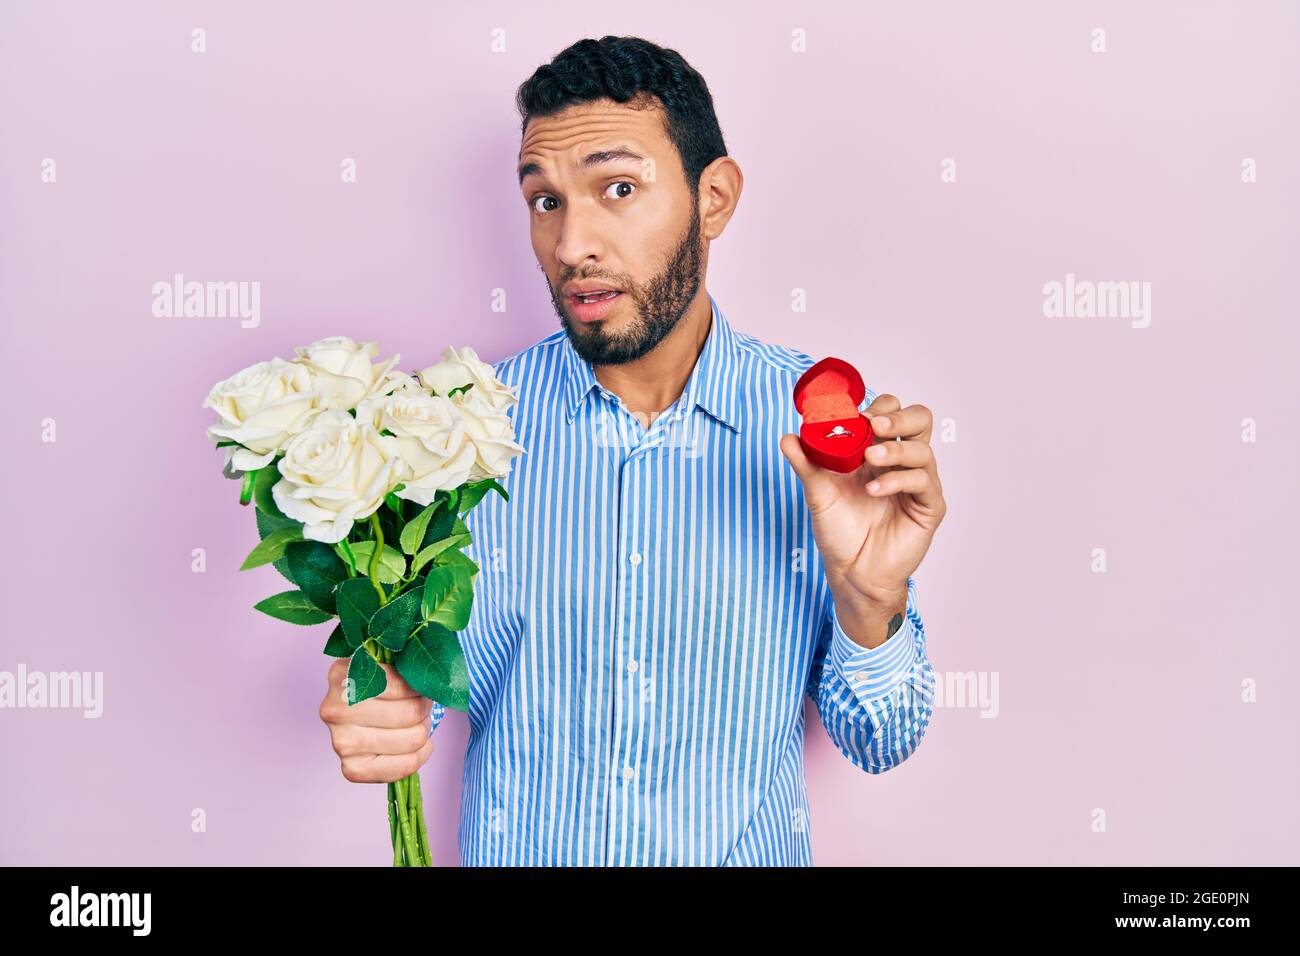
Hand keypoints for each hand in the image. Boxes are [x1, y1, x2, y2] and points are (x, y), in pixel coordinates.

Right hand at [319, 657, 434, 783]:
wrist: (354, 712)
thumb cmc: (377, 684)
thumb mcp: (385, 662)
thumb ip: (403, 662)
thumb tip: (433, 676)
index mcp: (342, 675)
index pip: (400, 684)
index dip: (419, 686)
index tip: (419, 685)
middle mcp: (335, 710)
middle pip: (409, 713)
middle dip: (424, 708)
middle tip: (421, 705)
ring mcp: (341, 742)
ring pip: (411, 739)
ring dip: (424, 730)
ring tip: (418, 722)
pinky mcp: (352, 769)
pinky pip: (403, 766)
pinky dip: (421, 755)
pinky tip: (418, 745)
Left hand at [780, 393, 946, 627]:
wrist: (851, 572)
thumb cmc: (840, 531)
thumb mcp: (818, 492)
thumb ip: (806, 463)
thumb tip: (788, 437)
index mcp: (879, 450)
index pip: (892, 412)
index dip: (879, 406)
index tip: (856, 414)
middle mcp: (902, 462)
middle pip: (919, 419)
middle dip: (897, 417)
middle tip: (872, 425)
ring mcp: (918, 483)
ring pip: (923, 449)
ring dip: (894, 449)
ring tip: (870, 459)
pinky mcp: (929, 507)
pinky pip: (923, 482)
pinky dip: (898, 480)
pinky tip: (875, 490)